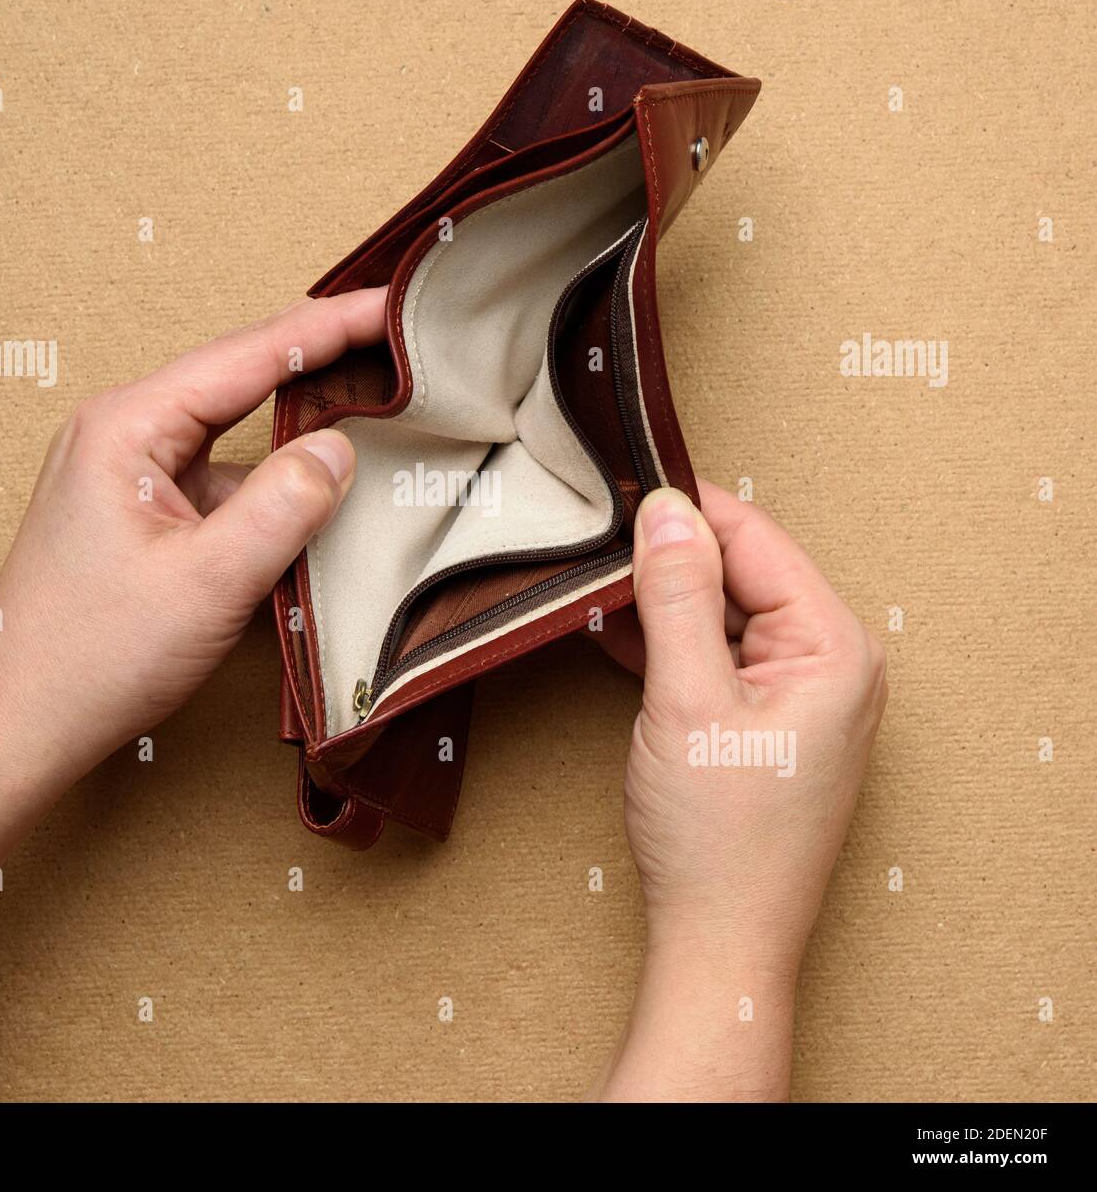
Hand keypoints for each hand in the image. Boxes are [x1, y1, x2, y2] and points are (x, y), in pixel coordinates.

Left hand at [0, 289, 384, 779]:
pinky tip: (309, 517)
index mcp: (127, 427)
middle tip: (392, 346)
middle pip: (239, 383)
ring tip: (368, 429)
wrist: (19, 728)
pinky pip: (219, 488)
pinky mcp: (139, 517)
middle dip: (316, 366)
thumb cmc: (92, 658)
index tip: (389, 306)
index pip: (247, 355)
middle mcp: (121, 436)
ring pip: (233, 442)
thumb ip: (286, 506)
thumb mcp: (209, 580)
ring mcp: (128, 478)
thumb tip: (340, 448)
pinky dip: (267, 497)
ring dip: (294, 445)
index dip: (327, 326)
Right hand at [591, 480, 885, 1099]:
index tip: (622, 485)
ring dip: (661, 599)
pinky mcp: (764, 720)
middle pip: (741, 573)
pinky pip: (715, 655)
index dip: (687, 509)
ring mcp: (799, 694)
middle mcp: (829, 661)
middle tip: (594, 538)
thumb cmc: (719, 836)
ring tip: (593, 580)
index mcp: (833, 646)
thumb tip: (666, 508)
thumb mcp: (687, 698)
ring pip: (722, 613)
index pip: (756, 540)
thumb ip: (679, 595)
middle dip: (668, 556)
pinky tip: (613, 629)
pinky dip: (667, 641)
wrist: (719, 940)